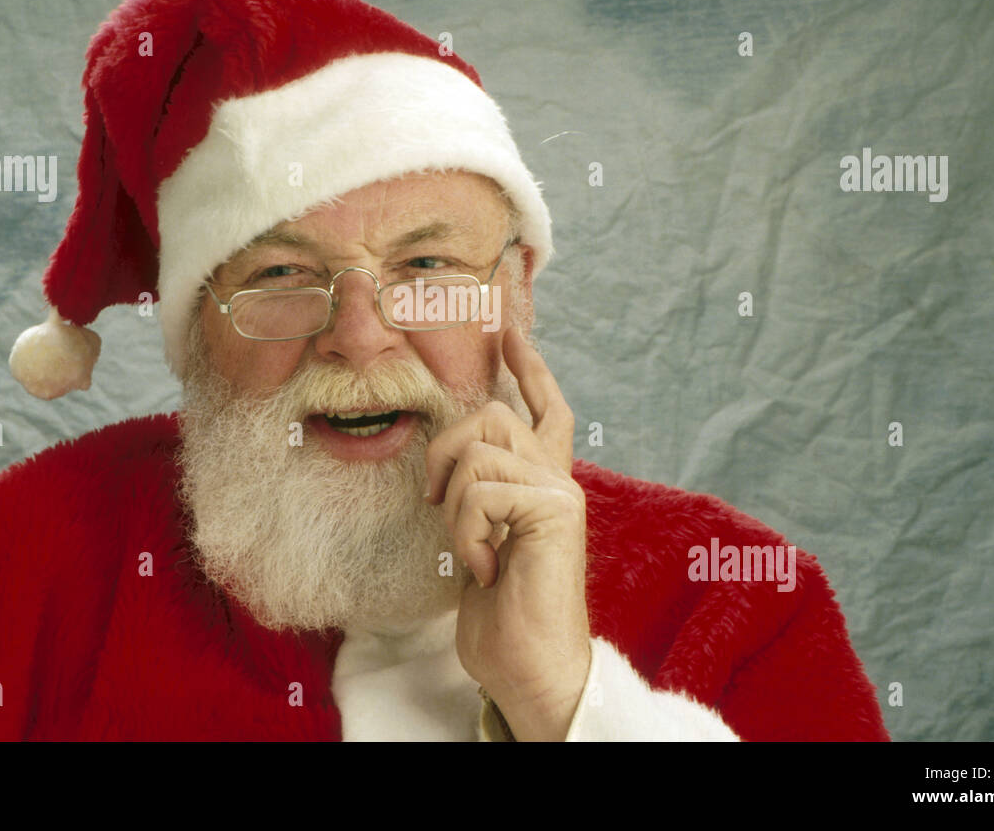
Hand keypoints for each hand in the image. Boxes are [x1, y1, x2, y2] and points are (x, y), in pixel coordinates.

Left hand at [424, 326, 590, 740]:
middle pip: (491, 414)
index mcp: (542, 482)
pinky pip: (479, 492)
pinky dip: (465, 534)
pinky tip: (486, 570)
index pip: (544, 406)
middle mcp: (558, 477)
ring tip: (473, 554)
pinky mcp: (555, 507)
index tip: (511, 326)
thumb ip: (477, 494)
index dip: (529, 364)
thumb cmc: (499, 613)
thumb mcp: (478, 539)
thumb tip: (450, 458)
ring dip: (453, 510)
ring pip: (477, 452)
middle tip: (434, 502)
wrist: (529, 666)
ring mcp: (560, 489)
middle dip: (445, 452)